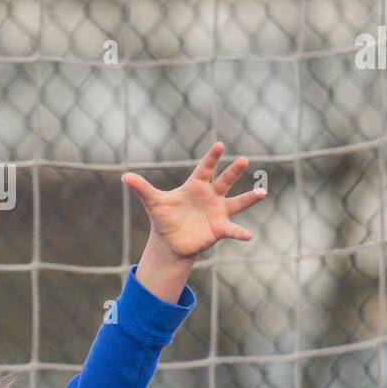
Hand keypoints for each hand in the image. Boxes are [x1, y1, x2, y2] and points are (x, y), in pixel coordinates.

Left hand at [121, 142, 265, 260]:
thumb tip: (124, 176)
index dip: (211, 158)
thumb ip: (142, 188)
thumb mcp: (153, 202)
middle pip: (224, 180)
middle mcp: (210, 196)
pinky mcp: (220, 228)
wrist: (171, 242)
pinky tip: (248, 235)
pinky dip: (240, 232)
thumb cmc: (164, 218)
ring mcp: (217, 212)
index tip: (219, 145)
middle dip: (233, 171)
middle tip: (244, 159)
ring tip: (262, 192)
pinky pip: (232, 229)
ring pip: (237, 202)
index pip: (205, 169)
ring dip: (249, 198)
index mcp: (195, 186)